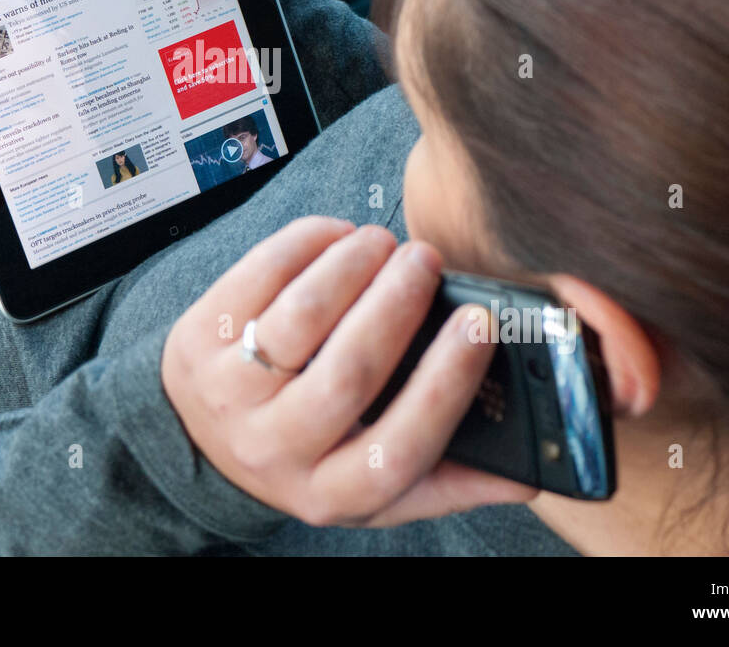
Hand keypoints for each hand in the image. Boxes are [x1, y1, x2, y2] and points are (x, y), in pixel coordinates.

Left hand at [161, 217, 537, 526]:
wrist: (199, 439)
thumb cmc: (306, 453)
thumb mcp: (368, 485)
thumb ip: (445, 480)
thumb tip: (531, 476)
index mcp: (332, 492)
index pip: (400, 450)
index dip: (446, 385)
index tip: (480, 325)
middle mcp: (276, 449)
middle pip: (350, 373)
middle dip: (399, 304)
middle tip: (427, 261)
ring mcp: (230, 393)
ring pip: (302, 317)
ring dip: (353, 265)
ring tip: (383, 242)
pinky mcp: (198, 339)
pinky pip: (257, 277)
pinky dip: (305, 244)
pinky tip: (336, 235)